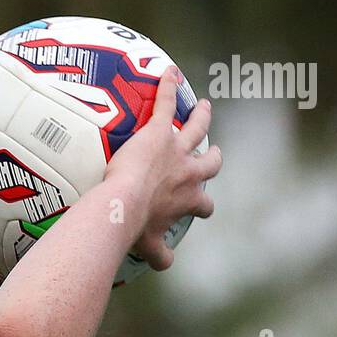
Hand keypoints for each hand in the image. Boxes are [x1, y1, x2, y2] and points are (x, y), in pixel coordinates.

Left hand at [103, 65, 221, 271]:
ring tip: (204, 107)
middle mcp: (190, 174)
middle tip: (212, 151)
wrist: (123, 207)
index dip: (204, 204)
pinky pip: (167, 103)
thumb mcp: (150, 249)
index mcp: (189, 201)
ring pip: (198, 129)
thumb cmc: (135, 228)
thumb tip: (166, 265)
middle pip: (212, 162)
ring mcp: (177, 150)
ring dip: (202, 117)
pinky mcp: (160, 131)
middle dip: (213, 157)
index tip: (201, 205)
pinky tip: (170, 71)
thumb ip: (161, 256)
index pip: (205, 204)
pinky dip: (169, 86)